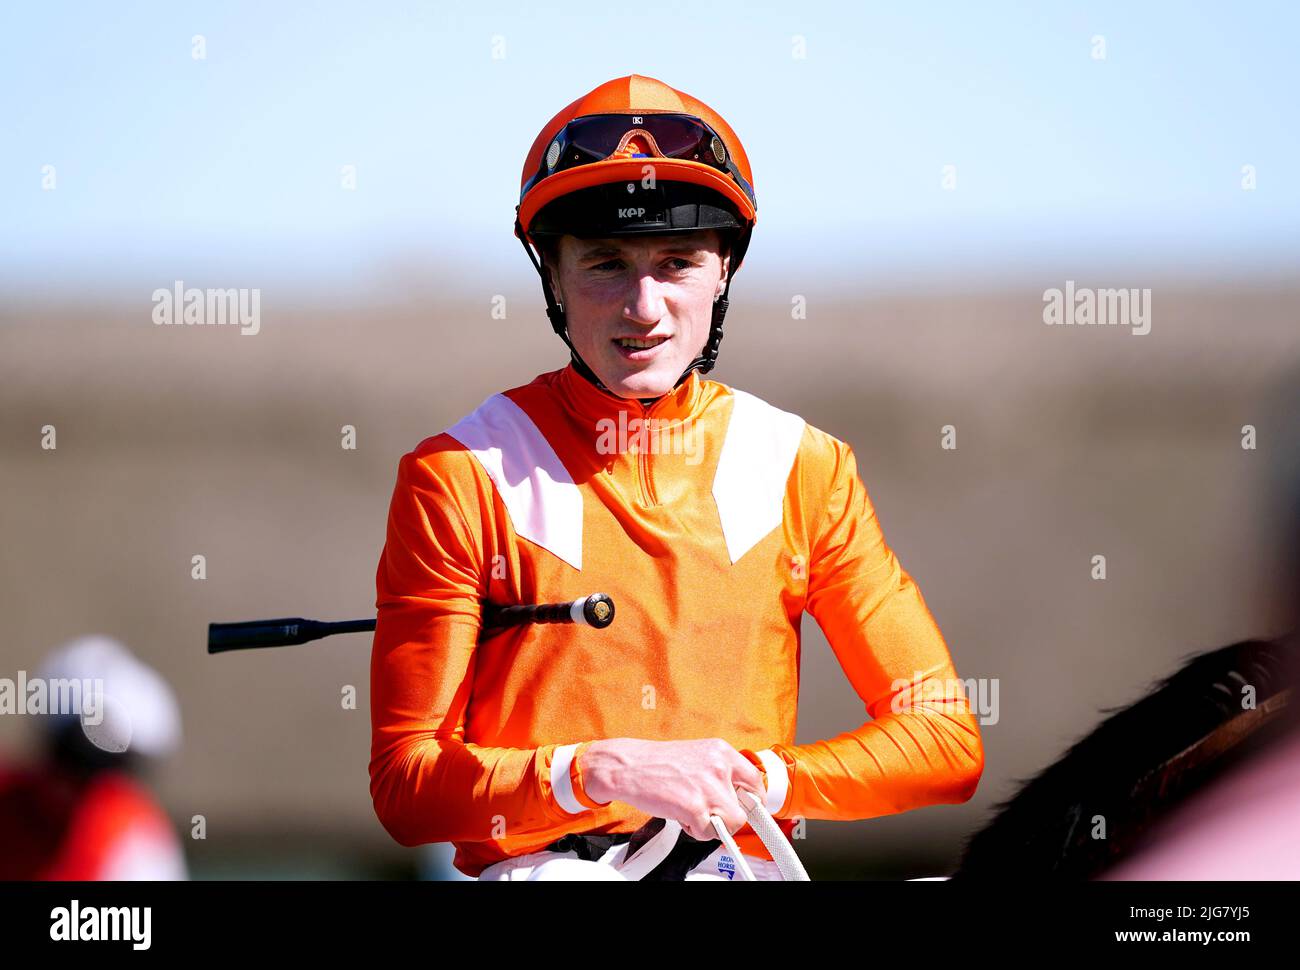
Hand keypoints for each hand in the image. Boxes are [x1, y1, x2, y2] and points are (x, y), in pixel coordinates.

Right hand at [578, 737, 765, 840]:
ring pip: (731, 823)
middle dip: (727, 816)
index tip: (746, 808)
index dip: (752, 800)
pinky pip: (708, 832)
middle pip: (745, 807)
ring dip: (712, 825)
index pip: (756, 780)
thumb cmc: (656, 764)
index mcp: (721, 751)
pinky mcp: (694, 806)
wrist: (626, 766)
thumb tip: (738, 796)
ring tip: (691, 813)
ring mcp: (708, 786)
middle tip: (709, 812)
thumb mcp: (697, 756)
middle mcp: (719, 766)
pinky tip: (680, 815)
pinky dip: (694, 830)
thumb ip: (719, 772)